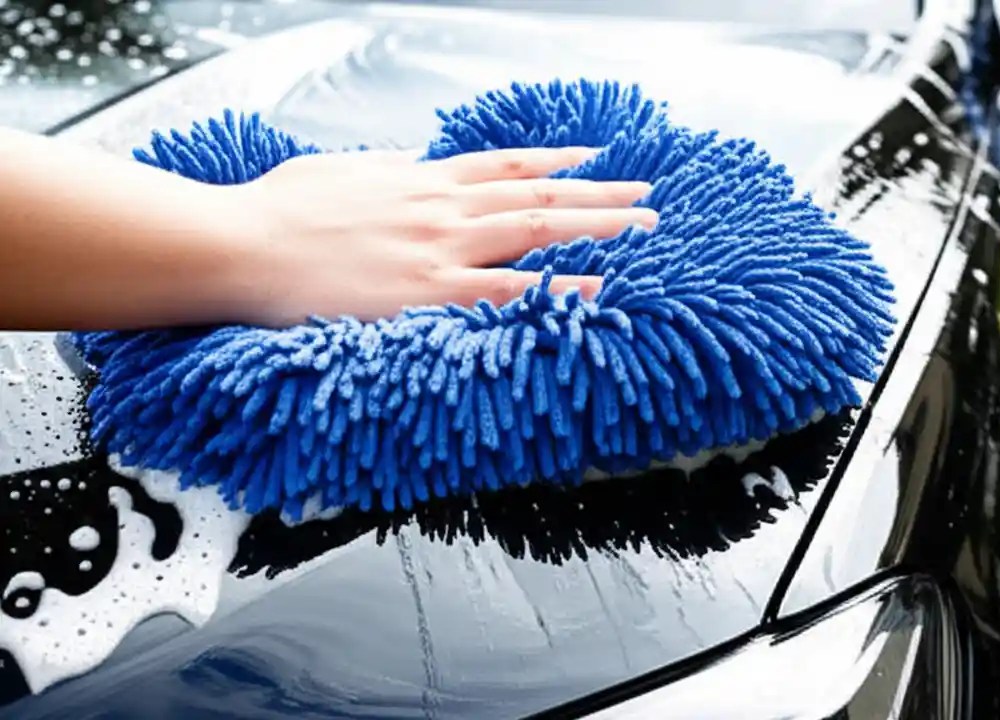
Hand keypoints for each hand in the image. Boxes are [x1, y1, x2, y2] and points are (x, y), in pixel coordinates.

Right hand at [225, 146, 655, 325]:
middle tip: (646, 195)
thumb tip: (412, 165)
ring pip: (537, 232)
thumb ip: (384, 171)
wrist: (238, 247)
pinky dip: (556, 288)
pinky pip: (508, 291)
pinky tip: (597, 287)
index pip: (504, 166)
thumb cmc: (276, 214)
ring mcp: (438, 250)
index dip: (555, 162)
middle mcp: (440, 208)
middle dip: (599, 195)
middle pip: (538, 195)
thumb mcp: (336, 173)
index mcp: (418, 181)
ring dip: (598, 228)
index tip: (593, 160)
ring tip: (644, 228)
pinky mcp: (427, 295)